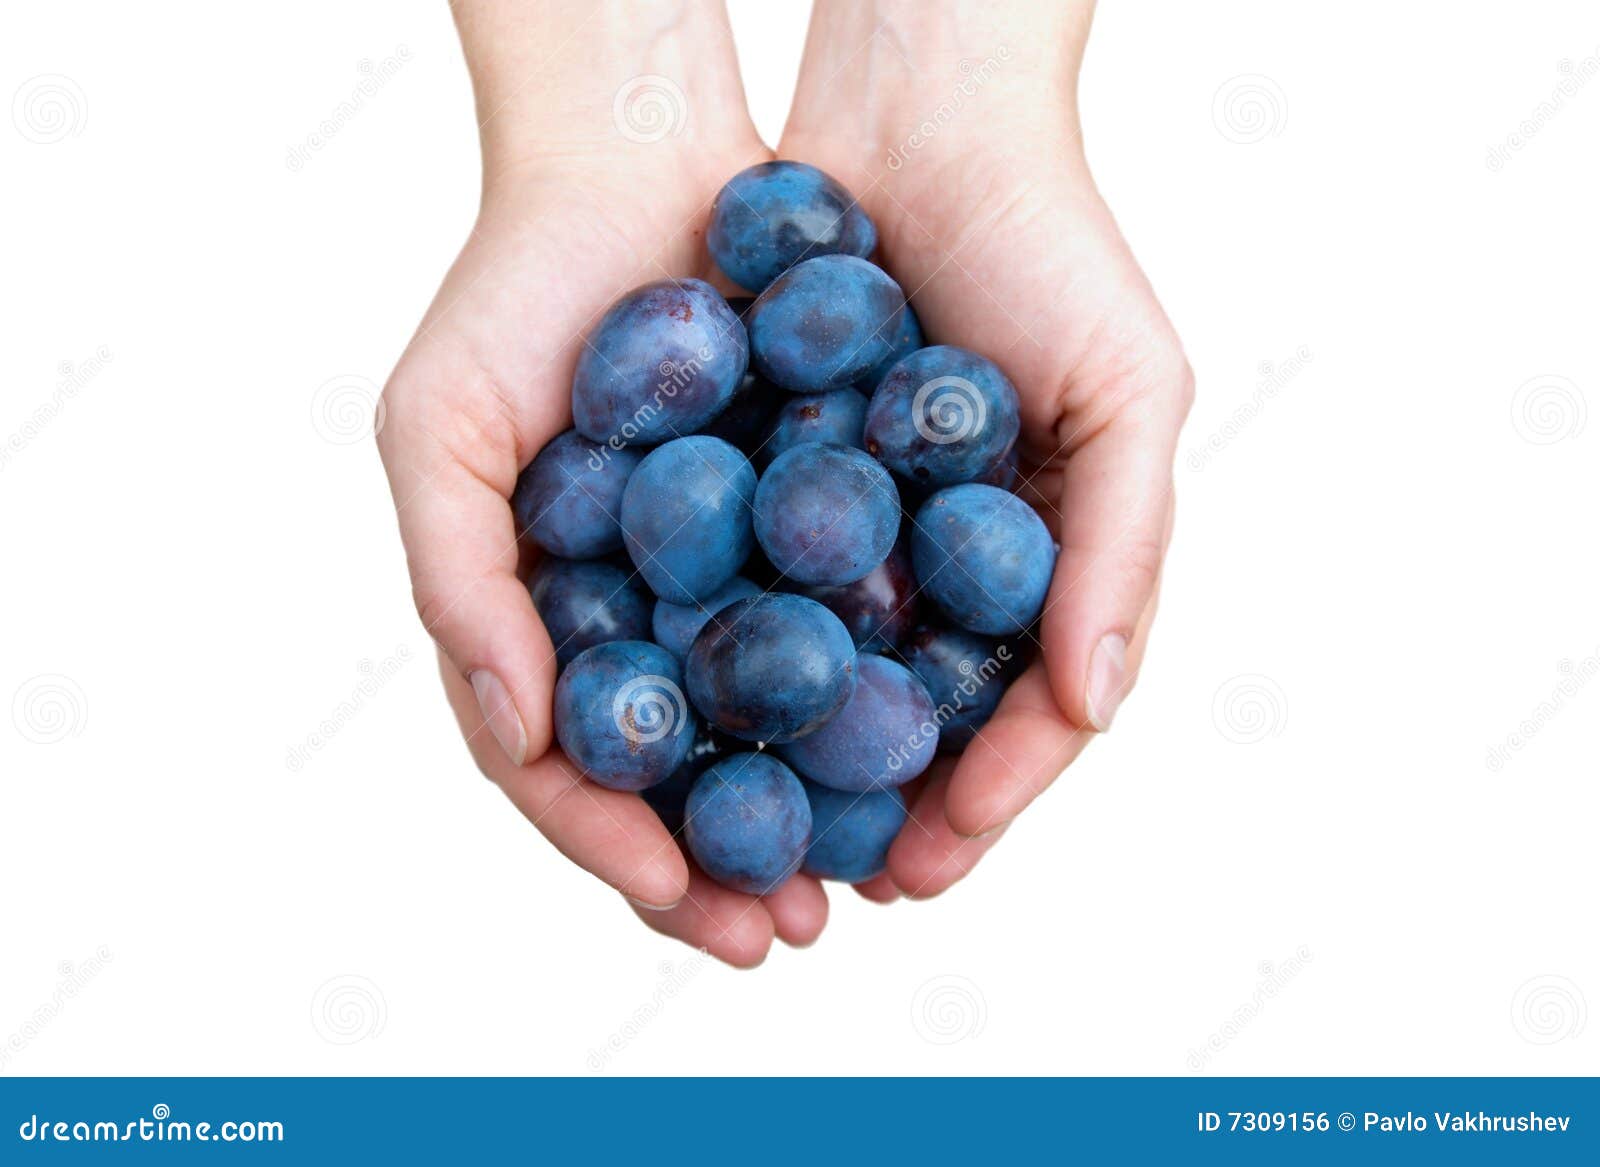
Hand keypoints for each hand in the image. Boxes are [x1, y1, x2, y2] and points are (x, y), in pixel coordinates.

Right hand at [376, 1, 826, 966]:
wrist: (638, 162)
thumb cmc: (513, 295)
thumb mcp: (441, 432)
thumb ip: (459, 586)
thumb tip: (523, 729)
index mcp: (541, 624)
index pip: (572, 773)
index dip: (624, 851)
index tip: (692, 910)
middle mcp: (633, 615)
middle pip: (681, 773)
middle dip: (730, 863)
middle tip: (790, 931)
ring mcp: (719, 575)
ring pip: (768, 721)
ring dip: (812, 804)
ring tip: (870, 873)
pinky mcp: (805, 522)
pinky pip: (842, 622)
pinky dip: (869, 690)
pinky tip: (915, 745)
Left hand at [781, 0, 1192, 898]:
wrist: (918, 116)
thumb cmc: (1050, 242)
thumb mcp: (1129, 390)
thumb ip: (1126, 549)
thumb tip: (1092, 705)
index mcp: (1041, 562)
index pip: (1020, 717)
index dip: (983, 799)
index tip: (928, 865)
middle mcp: (947, 560)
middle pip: (912, 720)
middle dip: (874, 812)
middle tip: (830, 894)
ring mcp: (858, 528)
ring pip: (823, 678)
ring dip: (792, 766)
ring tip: (751, 842)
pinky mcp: (769, 482)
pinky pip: (743, 590)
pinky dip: (722, 657)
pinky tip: (687, 718)